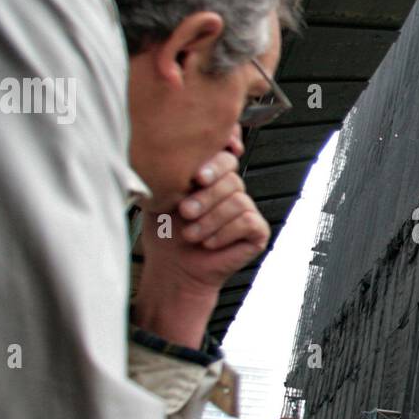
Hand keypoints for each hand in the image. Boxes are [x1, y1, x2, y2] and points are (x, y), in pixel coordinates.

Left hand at [134, 151, 270, 347]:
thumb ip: (172, 170)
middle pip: (232, 177)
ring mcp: (247, 210)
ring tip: (192, 234)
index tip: (196, 178)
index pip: (225, 154)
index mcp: (212, 176)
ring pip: (238, 200)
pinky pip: (248, 221)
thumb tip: (176, 148)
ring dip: (211, 219)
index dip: (215, 162)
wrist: (174, 269)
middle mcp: (232, 190)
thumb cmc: (166, 233)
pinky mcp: (257, 231)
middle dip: (206, 196)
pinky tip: (209, 243)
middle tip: (185, 212)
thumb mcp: (161, 195)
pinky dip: (225, 233)